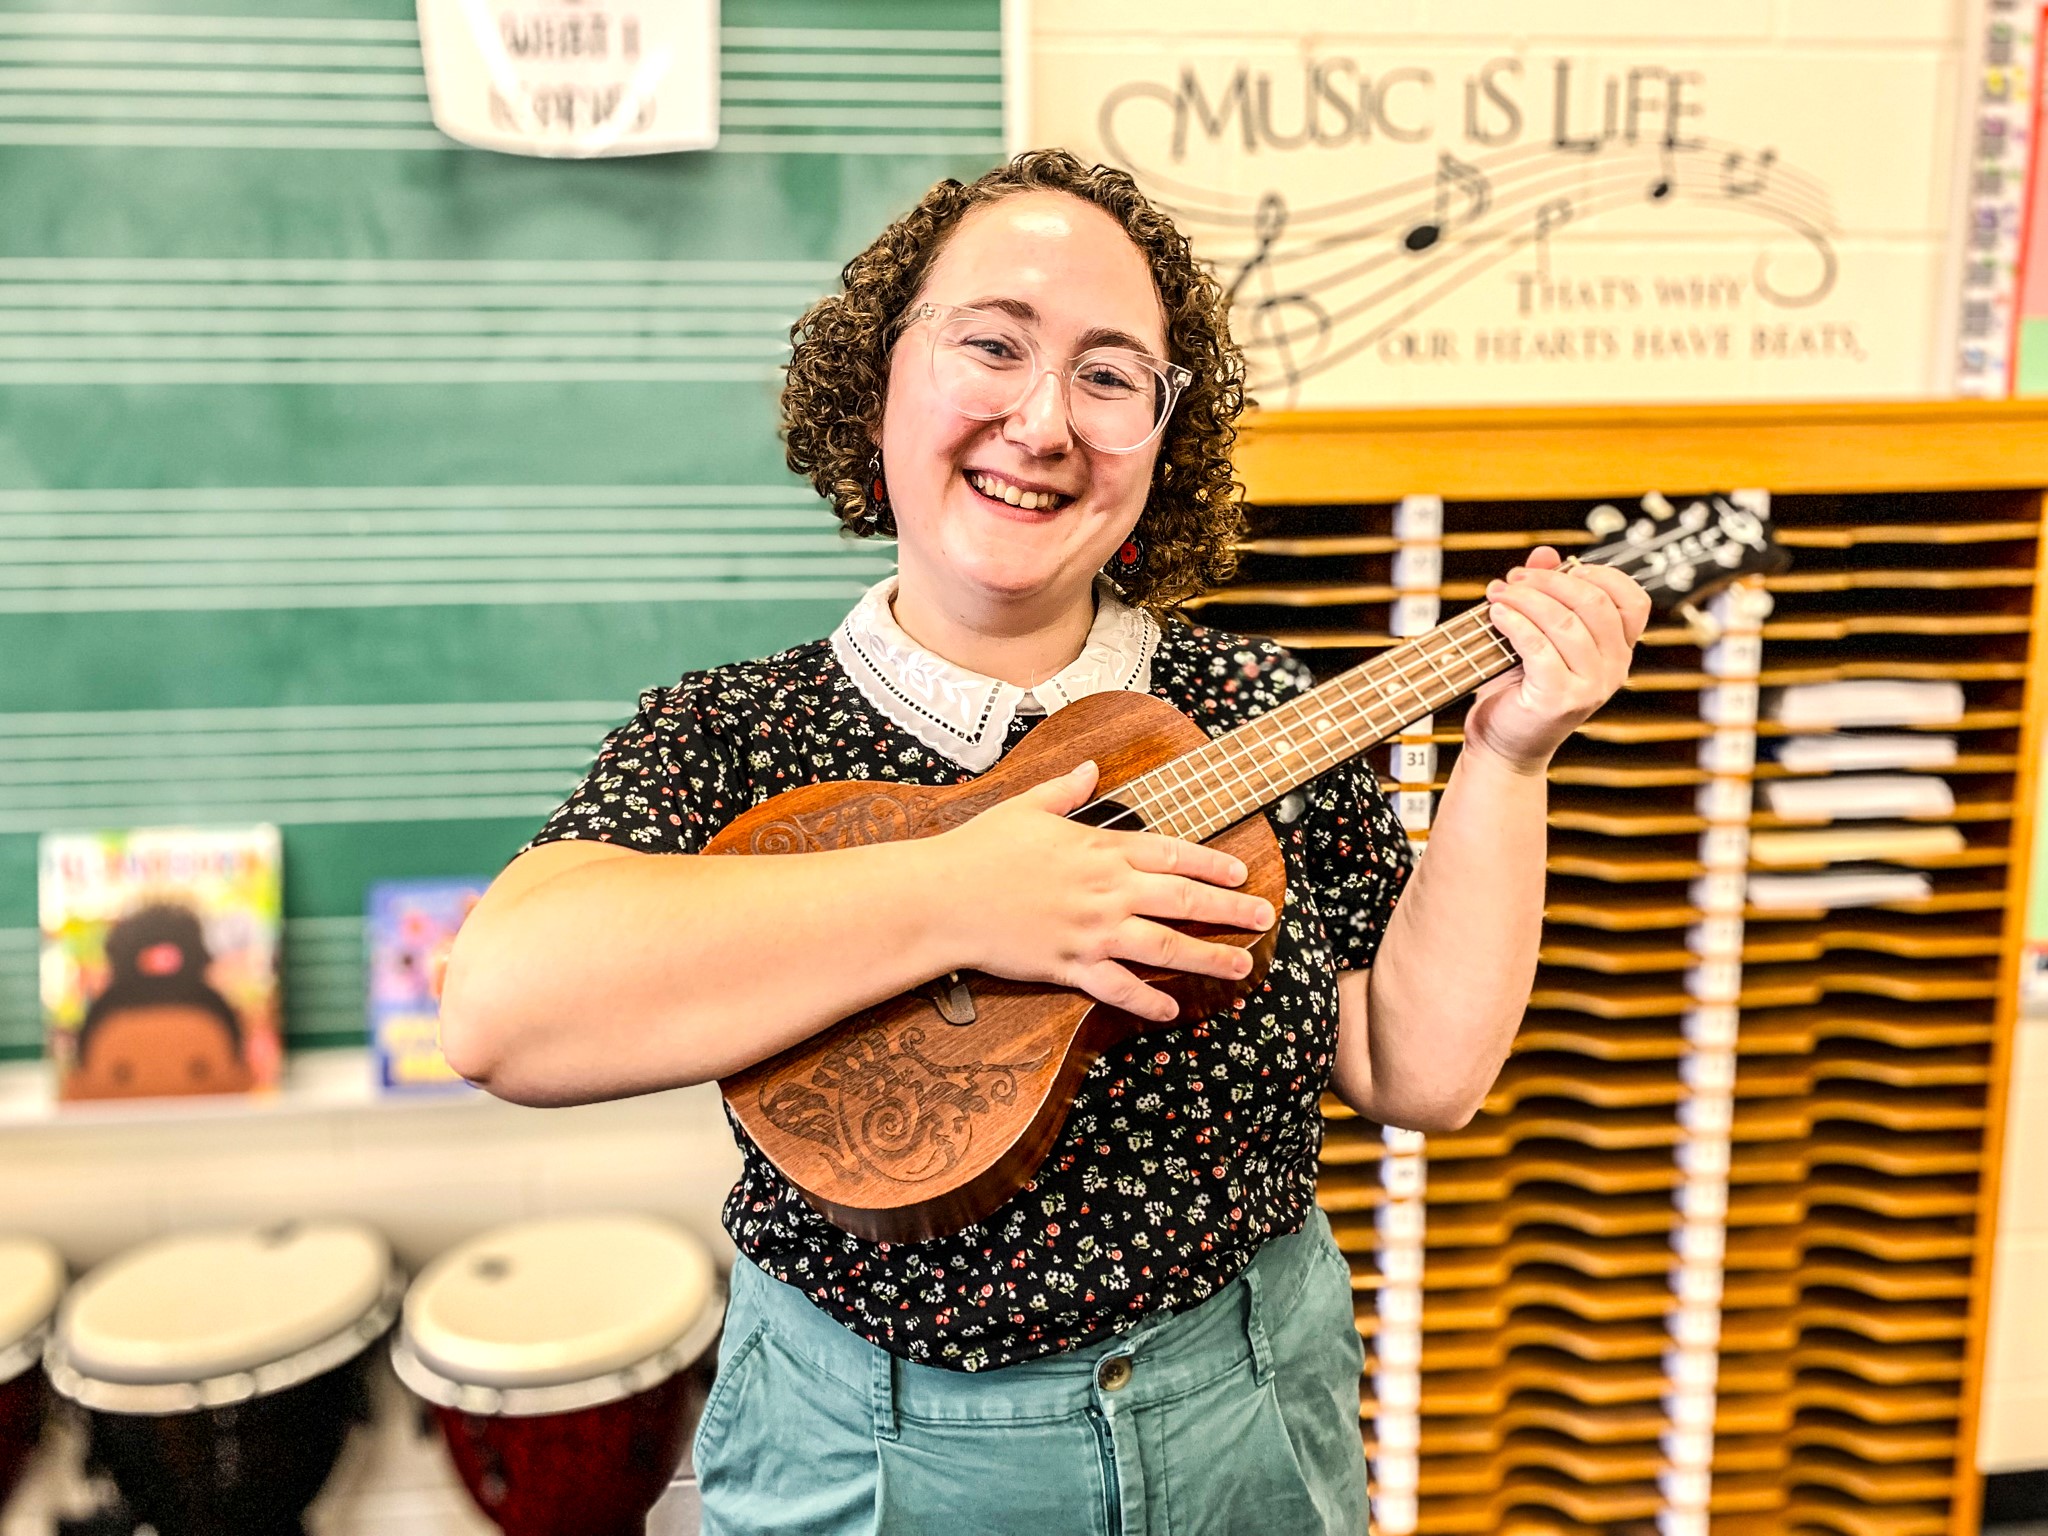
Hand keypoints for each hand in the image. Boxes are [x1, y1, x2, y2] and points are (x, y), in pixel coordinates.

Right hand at [933, 760, 1275, 1022]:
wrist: (940, 897)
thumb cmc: (979, 850)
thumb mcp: (1026, 808)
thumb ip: (1066, 791)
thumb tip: (1091, 769)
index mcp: (1098, 848)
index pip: (1171, 853)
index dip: (1211, 864)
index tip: (1240, 873)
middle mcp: (1104, 890)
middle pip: (1181, 900)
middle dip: (1229, 910)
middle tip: (1264, 917)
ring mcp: (1089, 931)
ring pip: (1163, 946)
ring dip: (1207, 957)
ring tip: (1240, 966)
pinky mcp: (1068, 965)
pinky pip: (1117, 987)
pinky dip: (1146, 1000)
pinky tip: (1171, 1010)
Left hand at [1465, 547, 1650, 773]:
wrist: (1502, 744)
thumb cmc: (1518, 688)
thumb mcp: (1536, 634)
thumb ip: (1545, 593)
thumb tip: (1545, 553)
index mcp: (1618, 651)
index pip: (1634, 600)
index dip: (1600, 574)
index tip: (1558, 569)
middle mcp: (1614, 669)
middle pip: (1595, 603)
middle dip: (1550, 581)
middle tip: (1514, 579)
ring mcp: (1591, 687)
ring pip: (1566, 622)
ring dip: (1526, 599)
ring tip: (1498, 596)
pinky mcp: (1560, 700)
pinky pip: (1539, 648)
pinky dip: (1515, 623)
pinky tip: (1496, 615)